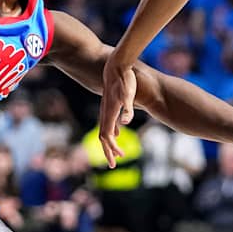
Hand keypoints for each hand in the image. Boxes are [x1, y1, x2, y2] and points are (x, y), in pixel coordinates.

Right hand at [98, 52, 136, 167]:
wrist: (117, 66)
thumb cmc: (125, 79)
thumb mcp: (129, 94)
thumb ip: (128, 109)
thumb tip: (125, 123)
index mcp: (109, 113)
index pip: (107, 136)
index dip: (111, 149)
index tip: (120, 158)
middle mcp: (105, 112)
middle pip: (103, 137)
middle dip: (108, 152)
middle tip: (112, 165)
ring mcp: (106, 108)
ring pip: (105, 130)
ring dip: (110, 143)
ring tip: (116, 152)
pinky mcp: (109, 104)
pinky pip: (108, 122)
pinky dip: (112, 131)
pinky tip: (118, 132)